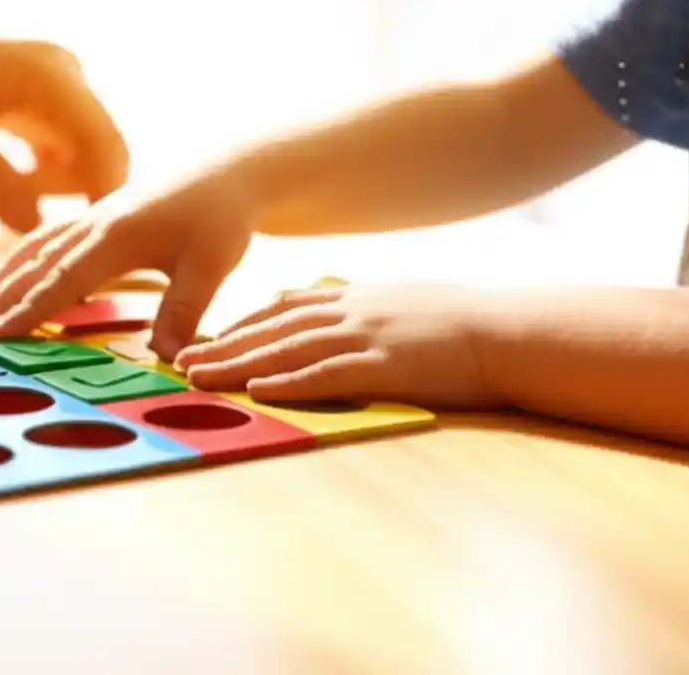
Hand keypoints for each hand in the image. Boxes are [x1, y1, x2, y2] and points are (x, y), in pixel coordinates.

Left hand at [0, 31, 127, 231]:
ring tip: (7, 203)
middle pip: (102, 154)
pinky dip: (43, 180)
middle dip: (81, 197)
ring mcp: (55, 93)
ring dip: (56, 190)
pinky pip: (59, 153)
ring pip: (81, 157)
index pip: (105, 145)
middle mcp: (66, 80)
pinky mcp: (38, 108)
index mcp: (52, 77)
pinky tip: (8, 192)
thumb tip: (32, 228)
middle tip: (39, 234)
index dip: (103, 196)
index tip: (82, 242)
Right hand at [0, 170, 257, 357]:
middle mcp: (94, 224)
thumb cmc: (223, 217)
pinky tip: (11, 285)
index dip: (25, 311)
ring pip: (32, 251)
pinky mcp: (96, 217)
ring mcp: (92, 218)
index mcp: (116, 236)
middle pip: (33, 266)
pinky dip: (21, 264)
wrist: (229, 171)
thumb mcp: (212, 265)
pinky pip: (46, 241)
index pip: (60, 281)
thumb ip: (184, 311)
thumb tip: (167, 361)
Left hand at [175, 283, 500, 407]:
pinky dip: (289, 383)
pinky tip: (258, 392)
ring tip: (198, 380)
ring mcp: (366, 337)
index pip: (282, 308)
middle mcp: (351, 311)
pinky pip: (327, 375)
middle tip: (179, 364)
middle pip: (271, 329)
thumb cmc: (461, 322)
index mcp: (354, 296)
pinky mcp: (385, 367)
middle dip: (221, 346)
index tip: (207, 339)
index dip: (240, 325)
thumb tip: (330, 308)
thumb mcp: (402, 300)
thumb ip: (361, 306)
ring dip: (238, 366)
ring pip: (286, 350)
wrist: (508, 332)